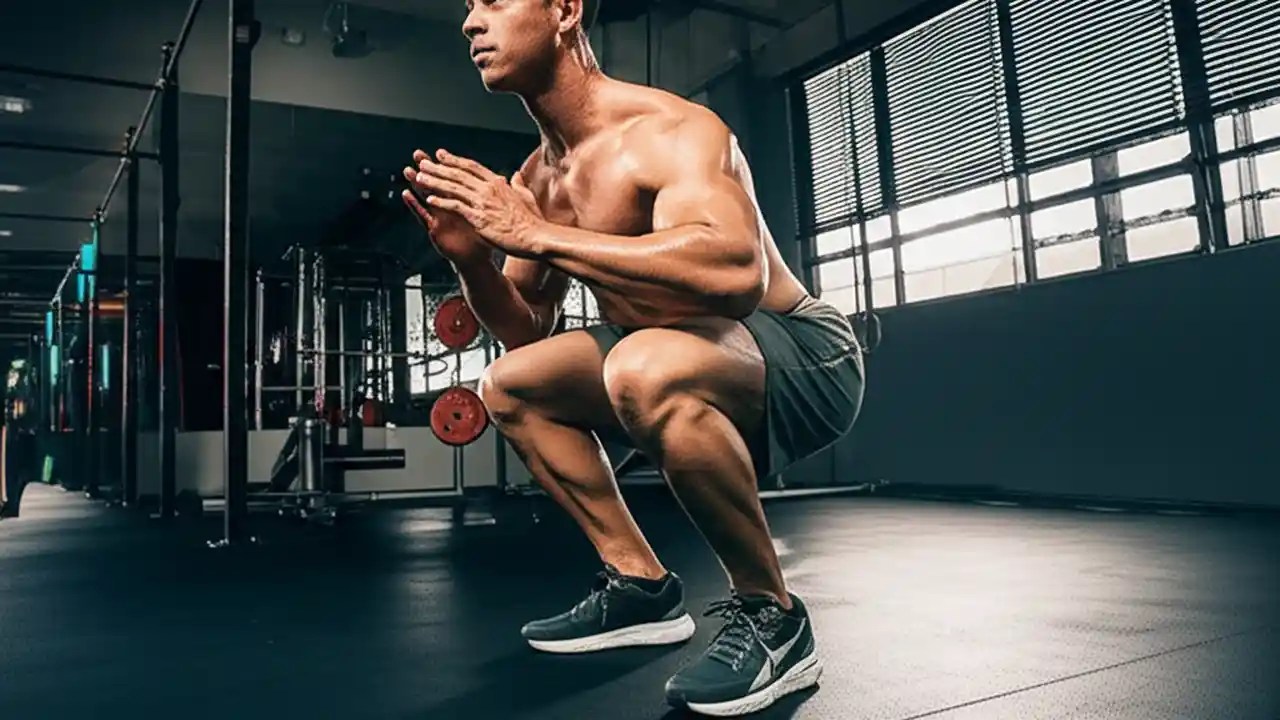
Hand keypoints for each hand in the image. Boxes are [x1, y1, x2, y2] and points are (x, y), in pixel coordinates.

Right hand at [402, 151, 492, 268]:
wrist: (478, 260)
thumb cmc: (484, 238)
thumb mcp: (492, 214)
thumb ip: (495, 196)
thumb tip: (504, 180)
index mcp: (462, 201)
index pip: (453, 180)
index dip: (446, 166)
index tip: (439, 152)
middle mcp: (448, 207)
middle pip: (437, 184)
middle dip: (427, 169)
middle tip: (417, 154)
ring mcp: (440, 217)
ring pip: (426, 197)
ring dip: (416, 183)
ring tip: (407, 170)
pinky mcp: (435, 229)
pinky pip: (422, 216)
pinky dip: (414, 205)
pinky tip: (406, 194)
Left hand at [409, 149, 543, 257]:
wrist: (535, 237)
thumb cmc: (532, 221)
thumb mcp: (526, 197)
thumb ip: (518, 185)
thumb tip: (515, 175)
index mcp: (498, 183)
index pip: (471, 167)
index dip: (454, 160)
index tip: (440, 155)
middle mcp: (488, 189)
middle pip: (458, 174)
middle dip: (438, 168)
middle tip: (423, 162)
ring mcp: (482, 202)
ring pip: (453, 187)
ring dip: (434, 181)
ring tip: (419, 177)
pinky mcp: (478, 218)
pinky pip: (455, 206)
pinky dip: (441, 201)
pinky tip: (429, 199)